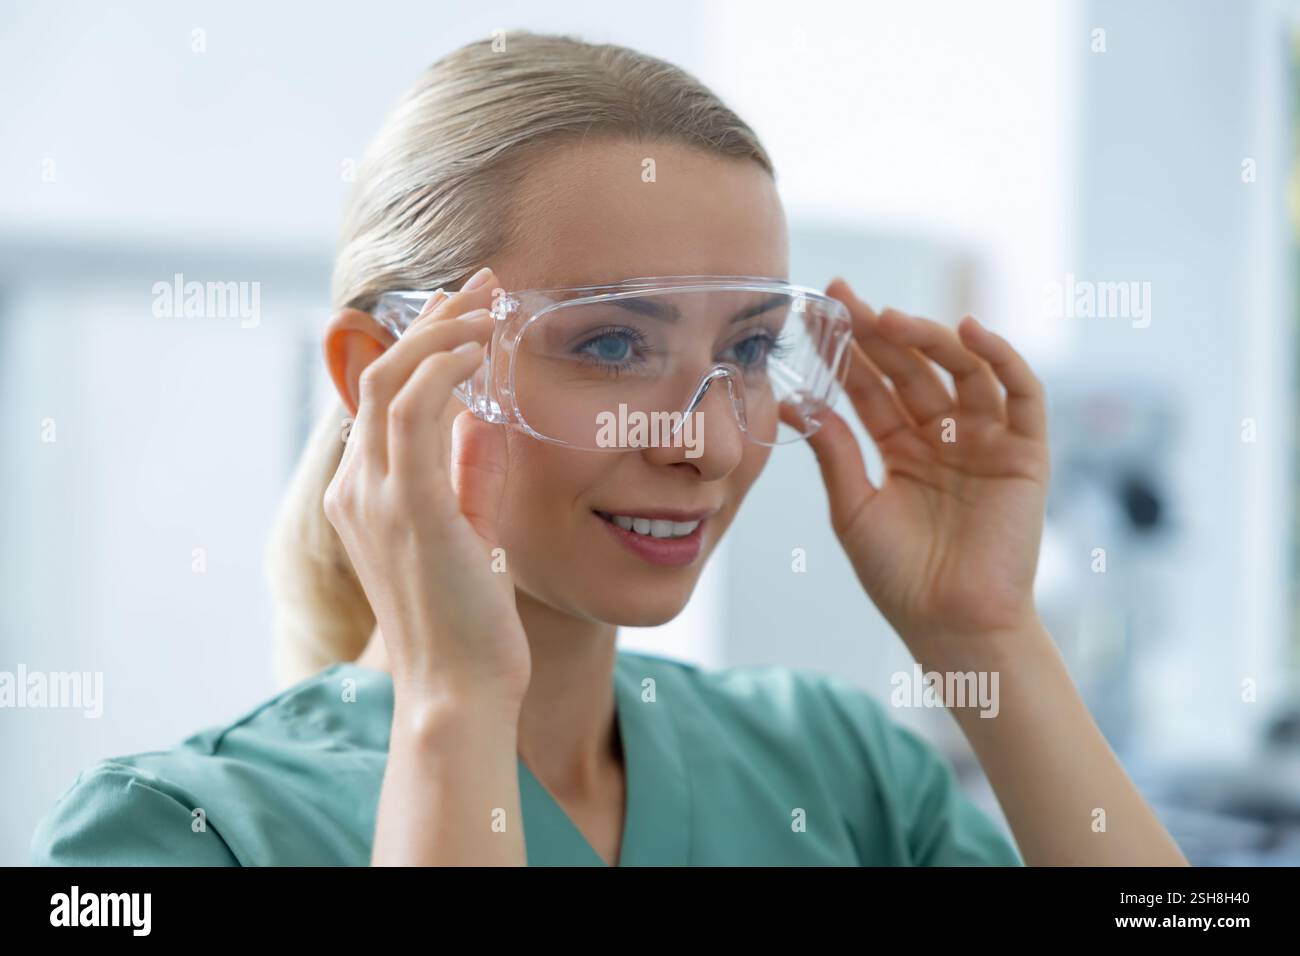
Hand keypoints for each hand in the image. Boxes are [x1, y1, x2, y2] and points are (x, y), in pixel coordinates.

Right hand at [324, 268, 529, 707]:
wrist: (459, 688)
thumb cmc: (467, 619)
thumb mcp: (469, 528)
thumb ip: (469, 470)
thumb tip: (487, 415)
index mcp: (361, 495)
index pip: (379, 397)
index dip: (420, 343)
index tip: (467, 308)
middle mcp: (354, 490)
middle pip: (377, 374)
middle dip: (430, 320)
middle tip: (480, 284)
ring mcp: (373, 499)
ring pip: (390, 381)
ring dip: (442, 334)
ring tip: (490, 305)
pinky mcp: (409, 509)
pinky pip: (416, 413)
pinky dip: (446, 370)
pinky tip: (482, 350)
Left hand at [806, 278, 1050, 663]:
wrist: (952, 626)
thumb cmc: (900, 579)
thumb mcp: (854, 508)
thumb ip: (834, 451)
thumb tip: (793, 398)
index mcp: (901, 450)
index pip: (872, 386)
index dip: (849, 350)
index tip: (820, 311)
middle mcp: (944, 438)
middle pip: (913, 370)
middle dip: (881, 334)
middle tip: (848, 300)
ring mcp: (986, 442)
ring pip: (962, 372)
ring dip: (931, 340)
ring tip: (892, 320)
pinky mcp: (1026, 453)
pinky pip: (1021, 395)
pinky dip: (1002, 358)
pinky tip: (970, 332)